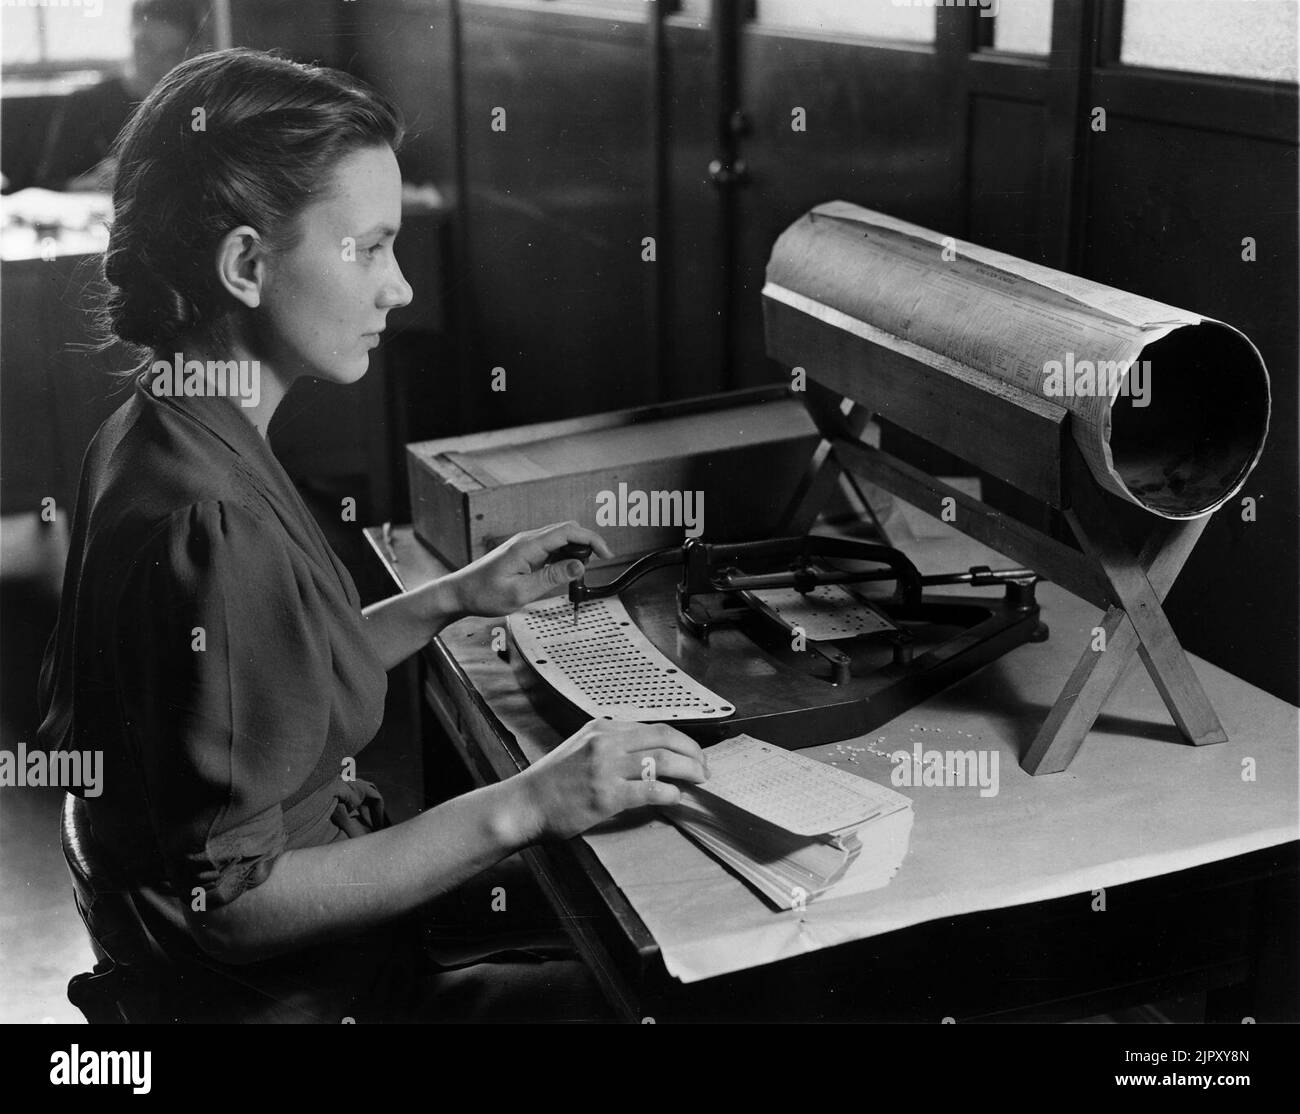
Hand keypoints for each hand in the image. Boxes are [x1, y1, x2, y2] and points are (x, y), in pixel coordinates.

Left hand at [448, 521, 612, 617]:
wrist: (460, 593)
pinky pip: (550, 547)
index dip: (592, 540)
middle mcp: (527, 540)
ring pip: (560, 538)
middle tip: (598, 564)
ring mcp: (525, 544)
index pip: (568, 532)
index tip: (607, 554)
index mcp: (528, 546)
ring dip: (575, 551)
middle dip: (587, 543)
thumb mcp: (521, 592)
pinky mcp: (523, 552)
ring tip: (579, 573)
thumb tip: (579, 566)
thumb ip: (552, 577)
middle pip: (567, 530)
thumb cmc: (485, 594)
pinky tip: (563, 572)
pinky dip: (563, 556)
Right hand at [516, 720, 708, 840]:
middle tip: (704, 766)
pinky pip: (651, 790)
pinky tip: (677, 798)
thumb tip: (647, 757)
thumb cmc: (551, 782)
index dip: (680, 740)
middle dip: (692, 751)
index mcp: (601, 728)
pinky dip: (671, 793)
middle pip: (664, 737)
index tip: (692, 752)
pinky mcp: (606, 795)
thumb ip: (610, 746)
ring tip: (700, 780)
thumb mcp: (581, 748)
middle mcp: (606, 742)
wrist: (524, 804)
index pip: (652, 727)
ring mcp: (606, 768)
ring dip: (689, 769)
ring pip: (662, 760)